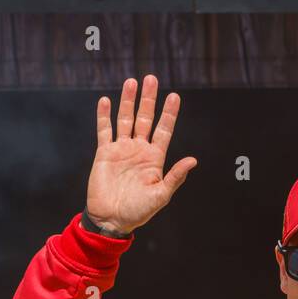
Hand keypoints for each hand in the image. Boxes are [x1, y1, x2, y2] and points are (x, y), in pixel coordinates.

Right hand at [87, 74, 196, 234]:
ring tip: (131, 82)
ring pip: (125, 119)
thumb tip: (193, 160)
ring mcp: (121, 149)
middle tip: (151, 79)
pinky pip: (104, 130)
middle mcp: (139, 150)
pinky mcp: (104, 153)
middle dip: (148, 99)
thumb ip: (175, 177)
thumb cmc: (138, 212)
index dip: (169, 114)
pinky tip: (105, 100)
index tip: (175, 96)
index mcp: (155, 158)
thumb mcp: (161, 196)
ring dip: (128, 101)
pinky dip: (104, 116)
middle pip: (145, 118)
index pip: (164, 130)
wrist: (111, 220)